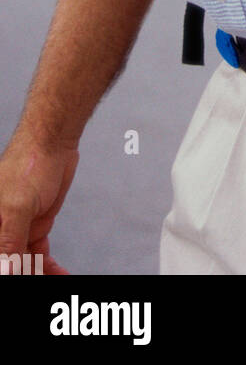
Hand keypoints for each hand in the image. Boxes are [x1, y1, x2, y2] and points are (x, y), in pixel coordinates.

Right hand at [0, 131, 78, 274]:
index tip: (21, 279)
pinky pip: (37, 254)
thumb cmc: (29, 165)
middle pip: (9, 264)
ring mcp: (17, 229)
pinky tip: (58, 272)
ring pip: (23, 264)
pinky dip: (48, 266)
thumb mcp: (17, 207)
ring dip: (39, 274)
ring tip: (55, 279)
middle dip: (24, 275)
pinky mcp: (34, 226)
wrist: (53, 143)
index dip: (8, 271)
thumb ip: (9, 241)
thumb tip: (6, 270)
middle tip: (43, 283)